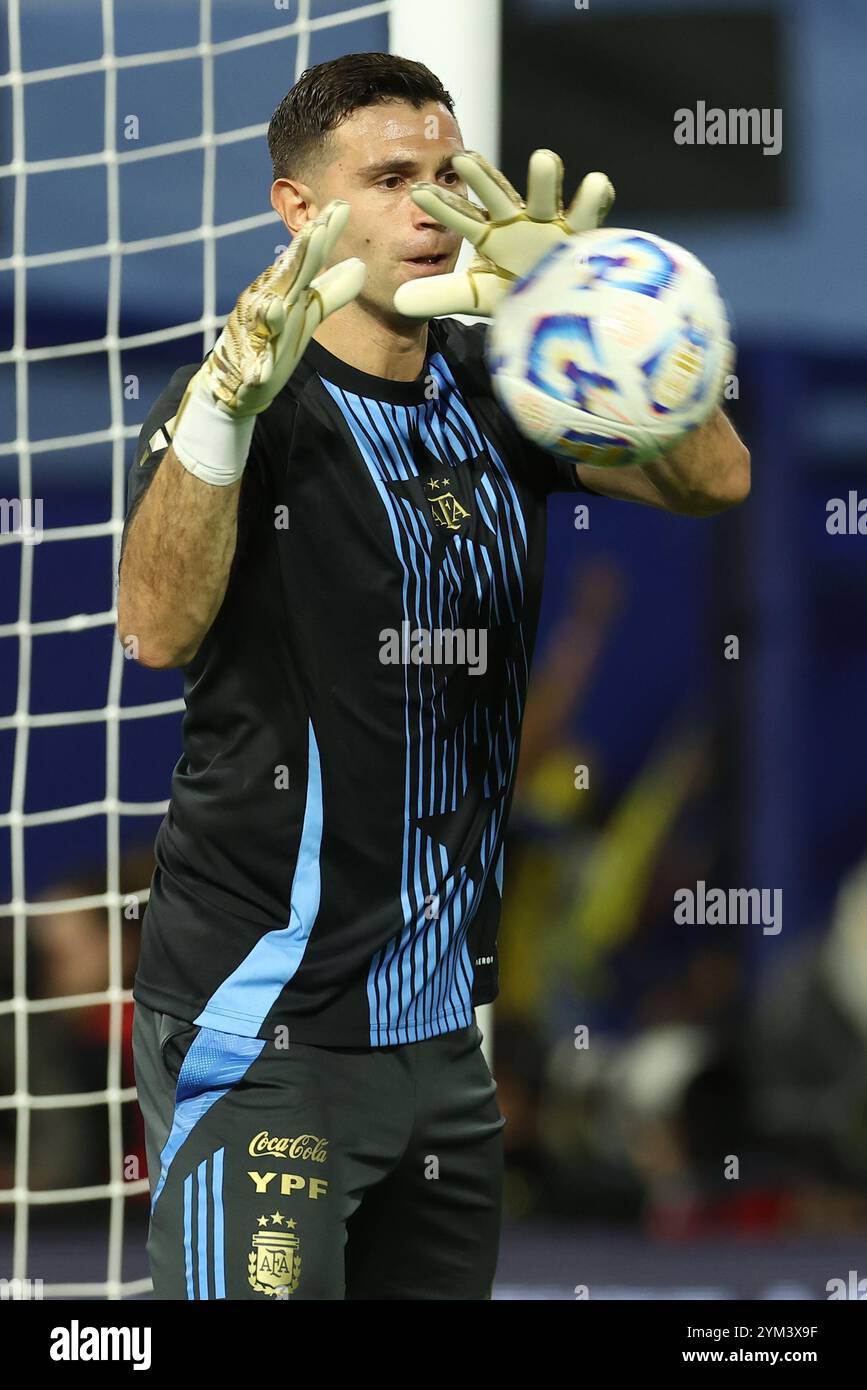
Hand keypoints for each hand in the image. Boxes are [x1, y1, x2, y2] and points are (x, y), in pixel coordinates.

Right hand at [173, 201, 364, 483]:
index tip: (341, 207)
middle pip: (285, 277)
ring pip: (262, 317)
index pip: (306, 256)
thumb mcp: (307, 312)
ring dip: (270, 310)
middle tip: (317, 231)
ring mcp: (254, 333)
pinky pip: (253, 368)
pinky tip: (260, 374)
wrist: (238, 380)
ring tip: (279, 303)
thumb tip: (360, 265)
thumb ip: (331, 291)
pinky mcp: (249, 366)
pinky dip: (256, 369)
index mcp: (283, 288)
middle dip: (299, 255)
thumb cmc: (275, 337)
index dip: (322, 234)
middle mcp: (265, 303)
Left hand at [393, 149, 613, 319]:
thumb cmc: (518, 296)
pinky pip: (590, 213)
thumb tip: (399, 302)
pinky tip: (596, 183)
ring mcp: (552, 224)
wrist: (557, 311)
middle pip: (499, 198)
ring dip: (544, 180)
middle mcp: (520, 222)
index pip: (462, 217)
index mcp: (492, 234)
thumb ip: (441, 295)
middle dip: (483, 180)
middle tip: (463, 158)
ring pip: (546, 198)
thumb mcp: (477, 296)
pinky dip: (595, 198)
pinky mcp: (582, 235)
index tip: (417, 192)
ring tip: (543, 158)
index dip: (442, 207)